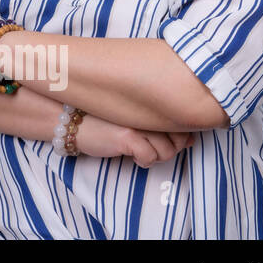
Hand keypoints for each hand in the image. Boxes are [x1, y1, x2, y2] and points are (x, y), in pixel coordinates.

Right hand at [76, 114, 195, 166]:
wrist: (71, 121)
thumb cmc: (104, 121)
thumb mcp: (136, 121)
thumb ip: (164, 127)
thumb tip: (192, 141)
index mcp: (151, 101)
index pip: (183, 123)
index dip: (179, 138)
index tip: (162, 139)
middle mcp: (147, 109)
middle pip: (179, 140)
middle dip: (168, 149)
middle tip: (148, 146)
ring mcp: (138, 121)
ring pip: (167, 151)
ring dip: (155, 156)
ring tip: (139, 150)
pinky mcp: (127, 136)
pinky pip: (150, 157)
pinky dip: (143, 161)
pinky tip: (131, 155)